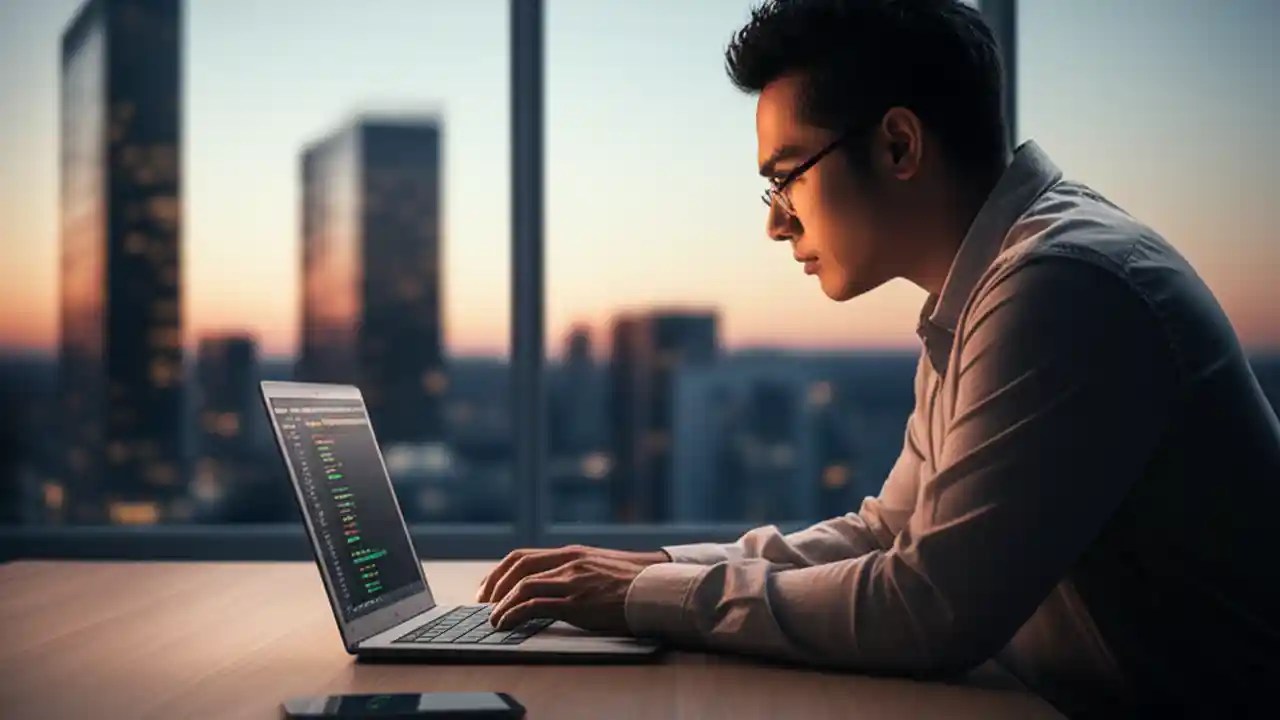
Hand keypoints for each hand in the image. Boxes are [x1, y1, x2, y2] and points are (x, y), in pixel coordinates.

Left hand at [476, 545, 668, 633]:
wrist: (658, 589)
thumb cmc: (634, 583)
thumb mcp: (600, 568)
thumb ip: (577, 571)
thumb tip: (556, 586)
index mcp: (572, 553)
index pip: (524, 556)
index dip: (500, 572)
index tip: (488, 588)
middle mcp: (569, 562)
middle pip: (517, 567)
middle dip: (494, 586)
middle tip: (483, 604)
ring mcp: (572, 581)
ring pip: (523, 586)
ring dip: (501, 604)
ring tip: (492, 620)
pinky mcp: (577, 602)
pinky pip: (535, 605)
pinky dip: (514, 614)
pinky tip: (506, 624)